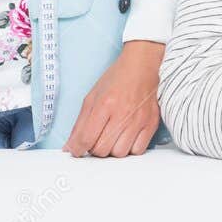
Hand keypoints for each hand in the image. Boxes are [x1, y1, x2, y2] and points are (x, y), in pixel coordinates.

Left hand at [63, 41, 163, 157]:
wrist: (141, 67)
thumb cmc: (116, 80)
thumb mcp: (91, 97)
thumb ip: (79, 124)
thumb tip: (70, 147)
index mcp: (104, 104)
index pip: (86, 139)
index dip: (78, 149)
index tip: (77, 150)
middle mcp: (122, 113)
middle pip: (102, 150)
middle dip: (95, 148)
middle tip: (96, 138)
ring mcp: (138, 120)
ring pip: (119, 154)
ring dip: (112, 150)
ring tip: (112, 137)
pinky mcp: (151, 124)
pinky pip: (137, 151)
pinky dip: (129, 149)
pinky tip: (126, 137)